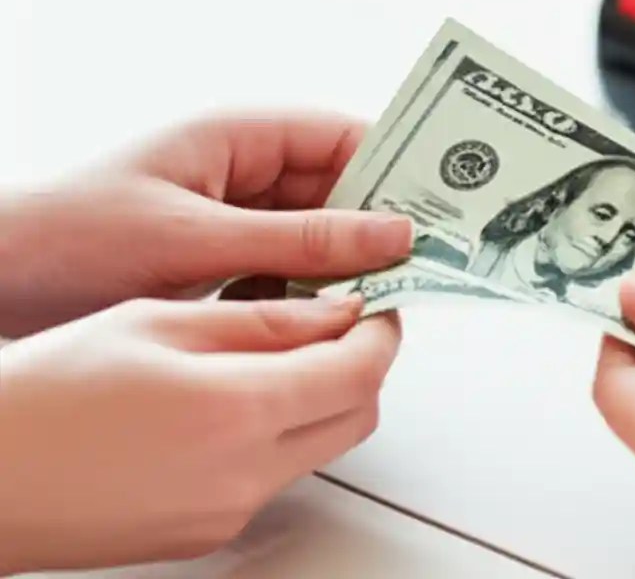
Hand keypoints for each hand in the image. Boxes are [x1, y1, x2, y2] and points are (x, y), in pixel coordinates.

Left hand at [0, 112, 411, 337]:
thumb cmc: (68, 239)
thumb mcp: (195, 238)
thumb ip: (301, 242)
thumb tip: (391, 235)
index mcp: (235, 139)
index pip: (340, 136)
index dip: (396, 163)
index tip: (444, 202)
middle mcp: (240, 176)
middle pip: (338, 192)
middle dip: (379, 228)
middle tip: (429, 263)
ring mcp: (232, 225)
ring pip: (318, 243)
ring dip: (346, 272)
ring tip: (382, 300)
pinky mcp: (221, 271)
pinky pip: (289, 279)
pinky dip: (310, 301)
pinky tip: (326, 325)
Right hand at [0, 295, 398, 573]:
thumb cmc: (47, 394)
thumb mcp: (158, 323)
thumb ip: (264, 321)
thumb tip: (338, 314)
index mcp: (237, 411)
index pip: (360, 372)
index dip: (381, 333)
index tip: (378, 306)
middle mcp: (246, 473)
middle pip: (356, 417)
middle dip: (361, 368)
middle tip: (336, 327)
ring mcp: (229, 511)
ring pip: (319, 449)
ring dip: (318, 402)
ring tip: (269, 360)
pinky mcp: (208, 533)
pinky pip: (273, 479)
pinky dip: (275, 438)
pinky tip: (229, 407)